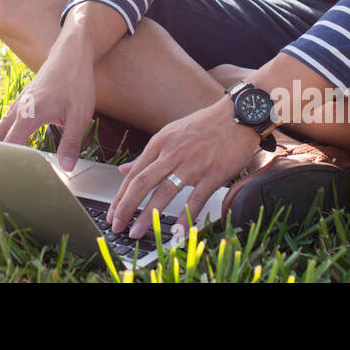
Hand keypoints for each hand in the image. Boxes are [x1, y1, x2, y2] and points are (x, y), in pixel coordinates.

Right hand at [0, 40, 96, 171]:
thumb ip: (71, 143)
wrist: (71, 54)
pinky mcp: (21, 102)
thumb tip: (66, 167)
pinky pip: (4, 123)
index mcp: (29, 115)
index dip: (3, 164)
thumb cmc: (76, 82)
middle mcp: (18, 110)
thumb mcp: (80, 115)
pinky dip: (0, 138)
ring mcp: (18, 105)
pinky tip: (2, 149)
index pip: (10, 146)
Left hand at [107, 96, 259, 240]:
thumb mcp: (170, 133)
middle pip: (142, 183)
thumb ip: (148, 155)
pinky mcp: (212, 175)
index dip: (120, 196)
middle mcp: (172, 154)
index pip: (134, 174)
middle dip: (126, 207)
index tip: (112, 214)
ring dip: (147, 216)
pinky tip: (175, 232)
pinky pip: (195, 200)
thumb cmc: (205, 125)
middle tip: (117, 226)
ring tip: (136, 232)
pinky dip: (184, 217)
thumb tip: (123, 170)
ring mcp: (192, 165)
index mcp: (160, 143)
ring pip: (163, 193)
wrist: (238, 116)